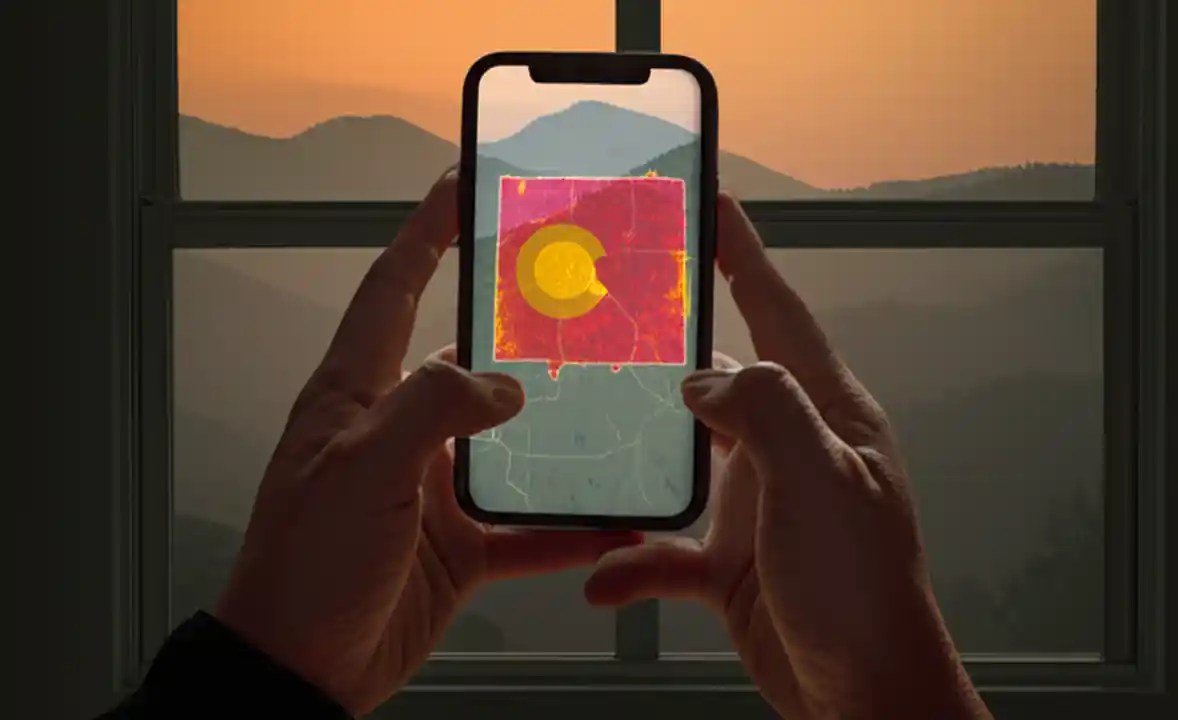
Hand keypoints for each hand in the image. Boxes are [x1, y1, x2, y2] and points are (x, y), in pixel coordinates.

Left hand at [214, 169, 641, 715]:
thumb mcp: (360, 471)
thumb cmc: (302, 568)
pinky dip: (569, 525)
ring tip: (613, 404)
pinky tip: (611, 519)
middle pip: (467, 359)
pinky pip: (527, 526)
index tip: (464, 187)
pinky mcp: (458, 545)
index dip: (428, 234)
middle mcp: (399, 432)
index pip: (394, 291)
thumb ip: (432, 412)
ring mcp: (431, 489)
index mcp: (357, 396)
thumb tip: (503, 384)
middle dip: (518, 328)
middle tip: (574, 297)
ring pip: (509, 443)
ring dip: (558, 431)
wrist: (300, 670)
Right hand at [585, 194, 989, 718]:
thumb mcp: (819, 483)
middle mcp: (788, 448)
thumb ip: (765, 411)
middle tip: (606, 321)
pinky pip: (665, 549)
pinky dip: (632, 561)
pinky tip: (606, 576)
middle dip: (662, 352)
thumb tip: (703, 378)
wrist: (864, 697)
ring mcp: (757, 504)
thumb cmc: (863, 593)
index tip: (709, 204)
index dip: (741, 253)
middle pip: (716, 377)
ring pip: (678, 460)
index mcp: (823, 413)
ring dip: (632, 466)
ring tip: (580, 451)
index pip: (777, 310)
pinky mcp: (731, 560)